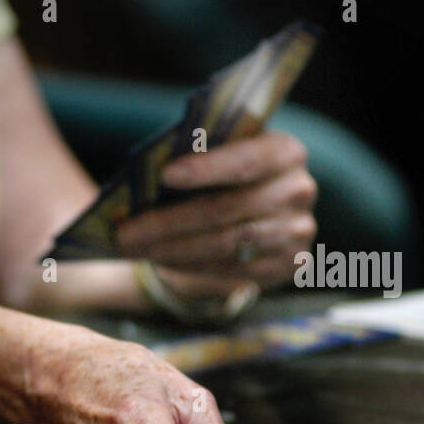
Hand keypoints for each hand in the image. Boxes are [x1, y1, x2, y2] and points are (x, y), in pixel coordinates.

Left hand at [114, 131, 316, 295]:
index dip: (207, 168)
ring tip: (132, 249)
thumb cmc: (226, 174)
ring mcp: (296, 232)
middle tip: (125, 232)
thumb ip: (194, 161)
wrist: (259, 211)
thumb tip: (144, 184)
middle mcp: (298, 191)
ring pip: (223, 246)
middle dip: (168, 222)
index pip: (247, 161)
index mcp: (285, 151)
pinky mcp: (287, 266)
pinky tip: (158, 260)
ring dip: (170, 250)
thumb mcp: (217, 157)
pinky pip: (229, 271)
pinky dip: (187, 267)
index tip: (166, 174)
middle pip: (225, 210)